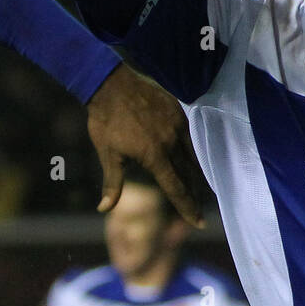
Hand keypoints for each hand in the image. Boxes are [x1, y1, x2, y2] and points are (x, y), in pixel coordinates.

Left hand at [86, 64, 208, 226]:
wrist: (111, 83)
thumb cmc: (106, 120)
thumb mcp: (107, 154)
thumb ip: (112, 183)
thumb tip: (103, 208)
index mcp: (154, 156)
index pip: (176, 188)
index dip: (187, 207)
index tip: (198, 222)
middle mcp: (171, 143)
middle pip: (189, 176)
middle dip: (195, 196)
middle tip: (200, 211)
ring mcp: (177, 126)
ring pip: (194, 157)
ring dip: (198, 176)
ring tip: (201, 189)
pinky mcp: (179, 113)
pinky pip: (192, 137)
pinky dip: (195, 152)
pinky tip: (195, 158)